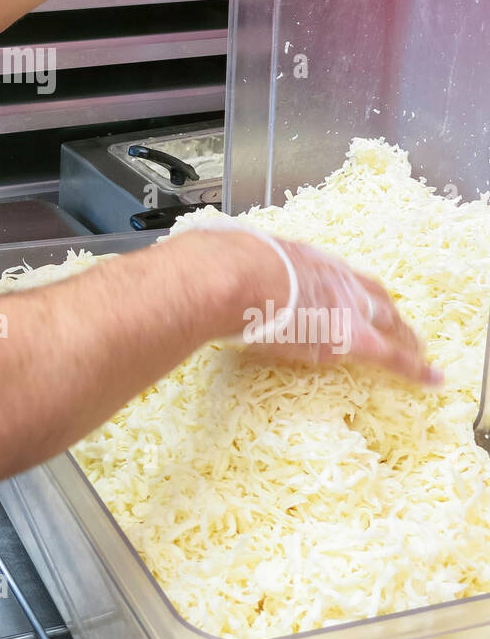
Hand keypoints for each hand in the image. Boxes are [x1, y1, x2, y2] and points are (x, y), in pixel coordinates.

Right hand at [179, 219, 440, 384]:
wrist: (226, 276)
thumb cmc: (216, 265)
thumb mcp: (228, 259)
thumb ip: (231, 269)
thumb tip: (207, 268)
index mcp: (302, 259)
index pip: (338, 277)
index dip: (353, 291)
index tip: (358, 301)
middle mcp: (330, 277)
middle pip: (374, 296)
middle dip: (389, 315)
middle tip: (402, 330)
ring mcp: (343, 305)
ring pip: (389, 322)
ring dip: (405, 338)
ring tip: (420, 356)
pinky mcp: (349, 337)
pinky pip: (393, 356)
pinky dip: (414, 367)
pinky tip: (430, 378)